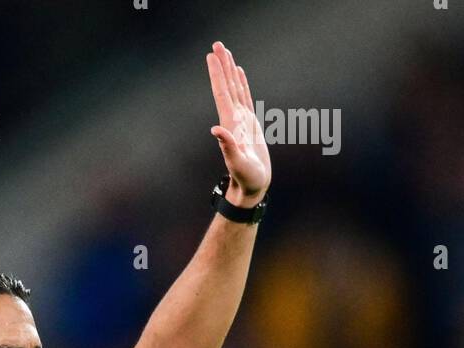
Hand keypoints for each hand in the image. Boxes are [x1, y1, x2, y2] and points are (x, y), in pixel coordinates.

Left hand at [206, 40, 270, 202]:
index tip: (212, 56)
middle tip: (217, 45)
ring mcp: (241, 120)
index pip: (222, 93)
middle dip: (222, 65)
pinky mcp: (250, 123)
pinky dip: (242, 84)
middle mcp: (233, 119)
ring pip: (235, 88)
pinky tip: (239, 73)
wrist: (251, 186)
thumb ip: (227, 146)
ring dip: (229, 71)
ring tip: (226, 53)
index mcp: (230, 124)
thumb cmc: (245, 178)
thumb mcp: (237, 162)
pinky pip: (245, 97)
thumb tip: (216, 130)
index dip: (217, 74)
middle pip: (227, 86)